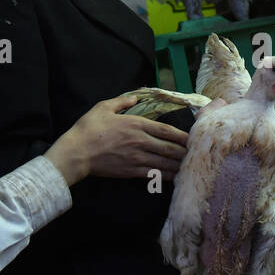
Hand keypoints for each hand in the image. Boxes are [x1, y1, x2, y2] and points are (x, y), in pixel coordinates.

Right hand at [45, 93, 187, 185]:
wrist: (76, 153)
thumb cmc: (88, 129)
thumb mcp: (104, 107)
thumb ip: (122, 101)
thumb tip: (135, 96)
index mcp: (136, 124)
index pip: (166, 130)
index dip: (183, 135)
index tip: (194, 138)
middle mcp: (140, 141)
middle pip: (170, 148)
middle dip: (185, 152)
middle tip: (197, 154)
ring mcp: (137, 158)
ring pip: (165, 163)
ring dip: (179, 165)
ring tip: (191, 167)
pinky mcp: (131, 171)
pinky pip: (154, 174)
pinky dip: (166, 176)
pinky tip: (175, 178)